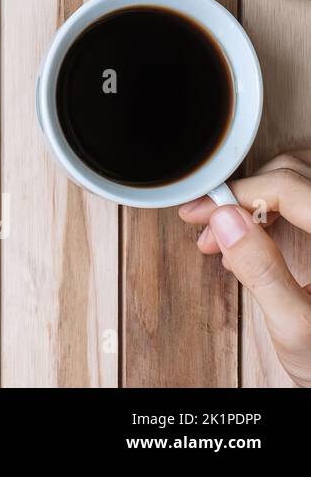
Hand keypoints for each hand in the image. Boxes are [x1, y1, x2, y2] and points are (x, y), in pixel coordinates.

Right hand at [179, 151, 310, 387]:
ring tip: (229, 232)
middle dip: (244, 196)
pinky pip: (304, 196)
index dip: (238, 194)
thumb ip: (263, 272)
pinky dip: (273, 207)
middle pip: (293, 174)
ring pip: (299, 178)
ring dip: (257, 198)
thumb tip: (226, 221)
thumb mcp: (295, 327)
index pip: (288, 188)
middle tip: (209, 227)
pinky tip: (254, 235)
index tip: (201, 213)